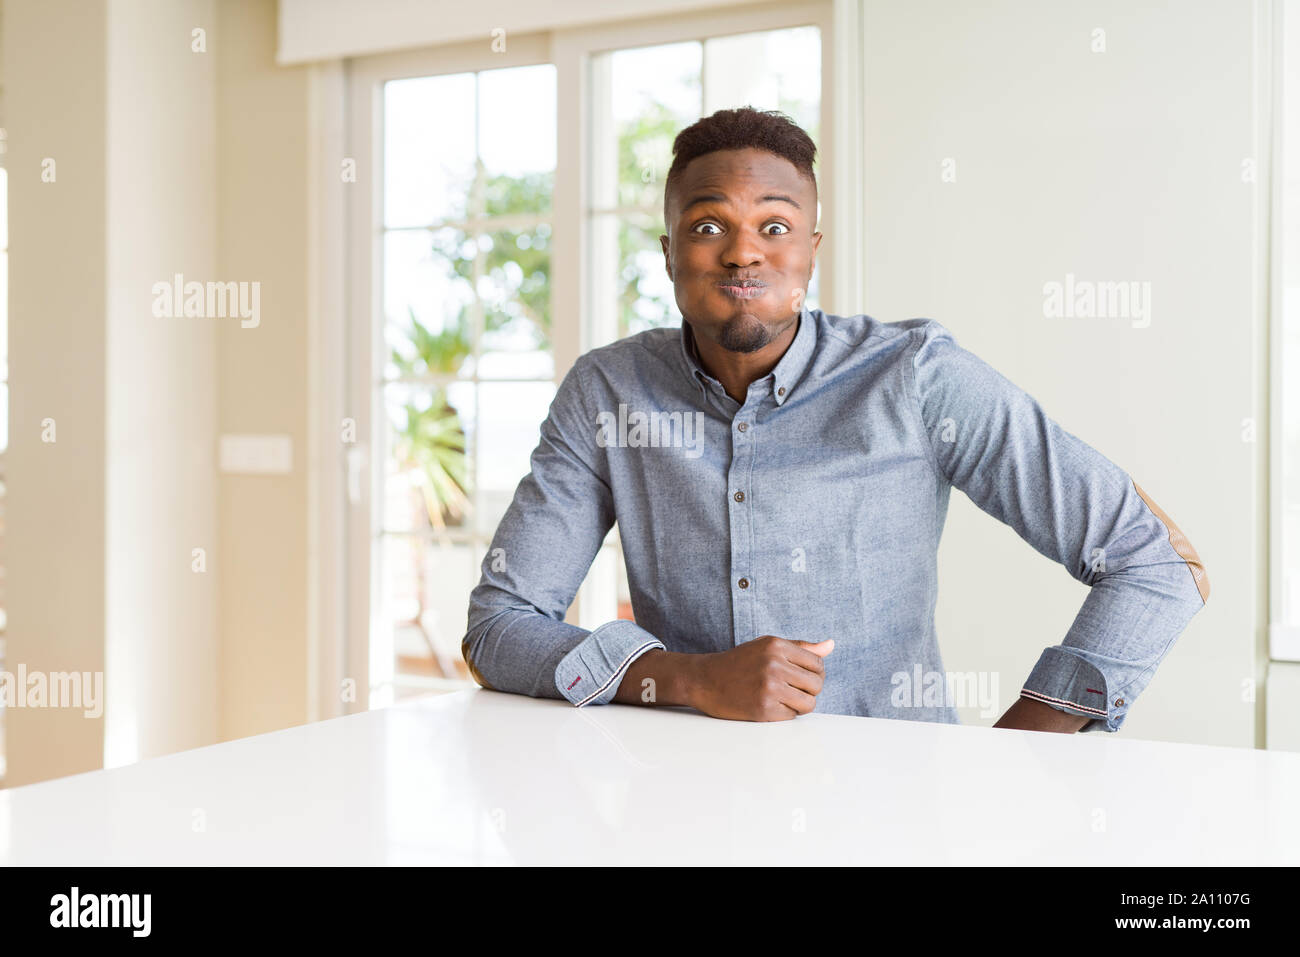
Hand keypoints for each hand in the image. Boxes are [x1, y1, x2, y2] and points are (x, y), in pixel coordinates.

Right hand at [688, 635, 833, 720]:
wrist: (705, 680)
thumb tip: (831, 645)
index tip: (800, 678)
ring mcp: (768, 687)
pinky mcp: (763, 709)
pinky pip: (792, 716)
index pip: (817, 664)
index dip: (813, 674)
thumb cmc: (739, 663)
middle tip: (790, 690)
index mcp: (776, 645)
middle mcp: (773, 664)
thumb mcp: (767, 647)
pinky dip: (784, 714)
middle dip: (807, 690)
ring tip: (783, 699)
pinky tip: (769, 706)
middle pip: (816, 684)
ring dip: (799, 704)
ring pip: (809, 703)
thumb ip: (800, 648)